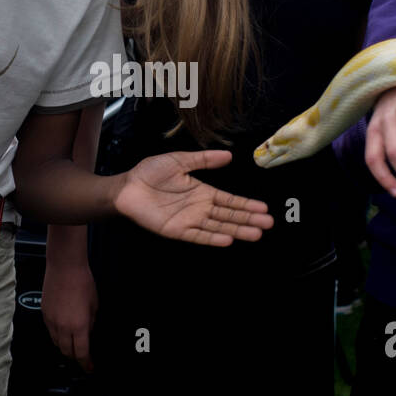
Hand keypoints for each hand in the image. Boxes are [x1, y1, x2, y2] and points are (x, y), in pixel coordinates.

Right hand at [42, 262, 96, 371]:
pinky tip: (63, 331)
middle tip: (82, 357)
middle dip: (75, 357)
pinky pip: (50, 332)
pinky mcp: (44, 314)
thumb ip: (91, 322)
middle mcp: (63, 326)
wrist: (65, 267)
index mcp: (79, 326)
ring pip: (57, 343)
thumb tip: (88, 332)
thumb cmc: (82, 281)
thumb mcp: (95, 305)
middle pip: (67, 352)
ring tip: (72, 344)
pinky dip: (57, 336)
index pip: (82, 353)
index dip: (86, 364)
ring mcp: (51, 321)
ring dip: (65, 347)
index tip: (90, 368)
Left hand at [115, 150, 273, 245]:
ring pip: (218, 227)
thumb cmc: (150, 172)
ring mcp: (189, 220)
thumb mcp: (179, 161)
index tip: (264, 208)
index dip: (247, 204)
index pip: (229, 201)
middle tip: (268, 224)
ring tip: (255, 234)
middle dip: (249, 219)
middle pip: (229, 216)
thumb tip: (229, 156)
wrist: (127, 187)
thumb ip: (203, 160)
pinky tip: (227, 240)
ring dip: (237, 230)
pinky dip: (212, 238)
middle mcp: (199, 208)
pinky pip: (198, 235)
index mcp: (202, 192)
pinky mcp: (177, 230)